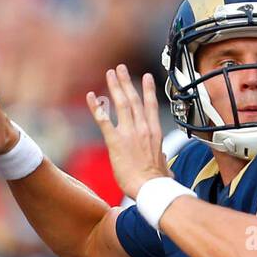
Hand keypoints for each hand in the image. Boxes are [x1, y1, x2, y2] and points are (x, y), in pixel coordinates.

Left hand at [87, 66, 169, 199]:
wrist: (151, 188)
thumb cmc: (157, 182)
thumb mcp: (164, 167)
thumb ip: (163, 160)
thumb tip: (165, 162)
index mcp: (155, 134)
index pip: (151, 107)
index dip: (148, 90)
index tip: (146, 77)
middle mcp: (143, 129)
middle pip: (134, 99)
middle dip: (126, 82)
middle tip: (120, 68)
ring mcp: (129, 133)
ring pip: (121, 103)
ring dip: (115, 86)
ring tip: (110, 73)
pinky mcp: (116, 141)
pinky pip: (104, 120)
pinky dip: (96, 107)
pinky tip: (90, 96)